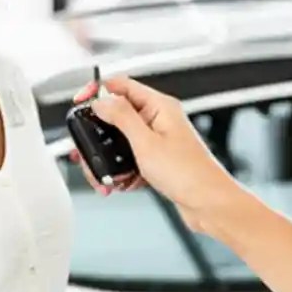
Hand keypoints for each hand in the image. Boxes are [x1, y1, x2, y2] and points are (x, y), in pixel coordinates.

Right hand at [71, 76, 241, 233]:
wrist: (209, 205)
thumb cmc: (189, 174)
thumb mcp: (146, 143)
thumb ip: (121, 117)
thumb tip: (101, 100)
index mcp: (160, 106)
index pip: (122, 85)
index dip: (98, 91)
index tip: (81, 102)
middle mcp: (159, 120)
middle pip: (117, 116)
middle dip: (99, 136)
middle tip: (87, 151)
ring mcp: (159, 140)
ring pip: (120, 142)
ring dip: (110, 160)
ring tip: (107, 177)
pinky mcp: (158, 160)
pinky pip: (130, 160)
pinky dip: (123, 172)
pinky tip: (124, 184)